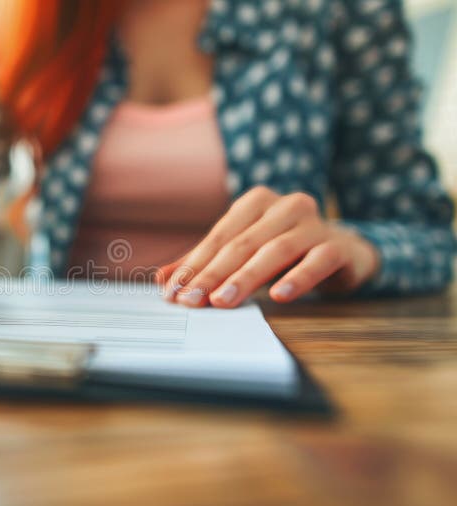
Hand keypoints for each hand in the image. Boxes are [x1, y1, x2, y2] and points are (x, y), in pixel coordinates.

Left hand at [156, 186, 379, 307]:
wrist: (344, 253)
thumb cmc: (285, 252)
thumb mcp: (244, 254)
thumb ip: (205, 264)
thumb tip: (161, 280)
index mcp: (256, 203)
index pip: (219, 237)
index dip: (194, 265)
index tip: (173, 292)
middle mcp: (285, 206)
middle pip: (242, 244)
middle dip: (212, 275)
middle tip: (191, 302)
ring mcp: (314, 223)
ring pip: (275, 250)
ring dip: (246, 278)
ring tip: (222, 302)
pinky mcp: (338, 246)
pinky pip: (317, 260)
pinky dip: (297, 278)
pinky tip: (278, 296)